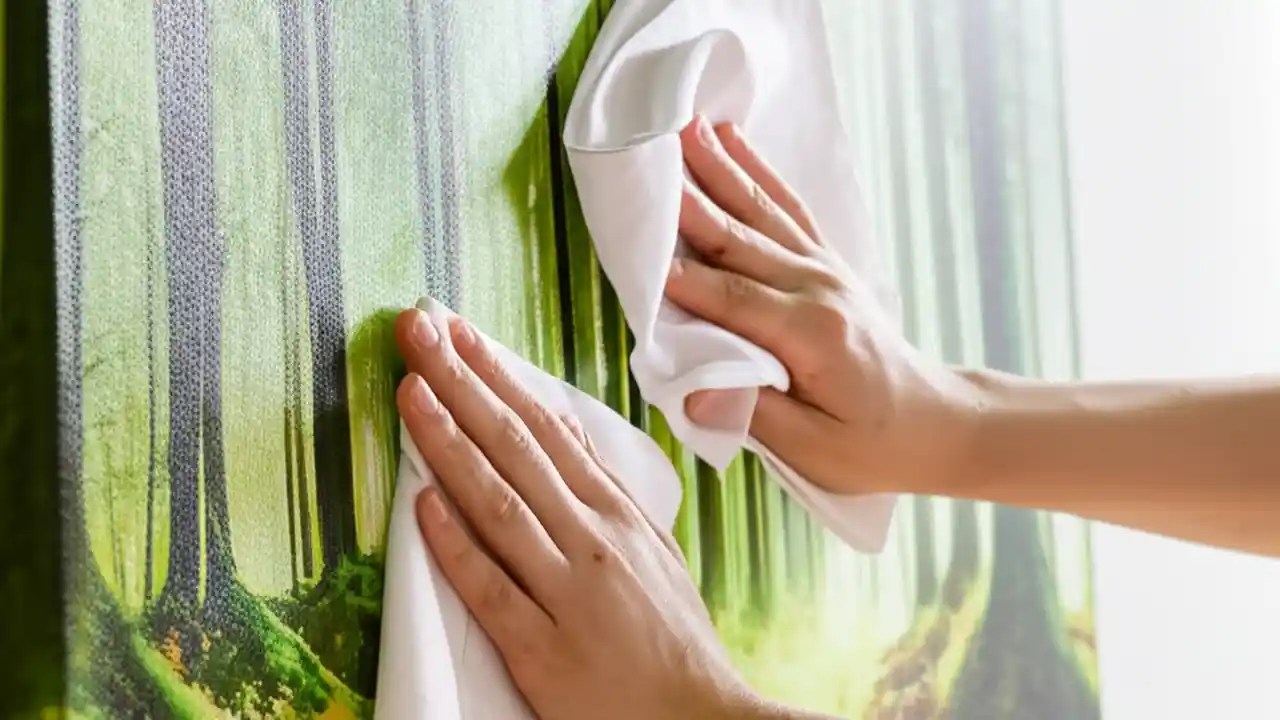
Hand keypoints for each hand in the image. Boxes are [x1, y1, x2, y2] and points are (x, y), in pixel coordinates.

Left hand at [393, 307, 773, 719]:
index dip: (496, 375)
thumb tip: (562, 421)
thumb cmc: (671, 636)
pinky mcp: (543, 650)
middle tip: (417, 329)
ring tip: (409, 390)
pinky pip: (492, 588)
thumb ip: (604, 484)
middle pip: (515, 447)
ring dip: (449, 442)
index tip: (456, 332)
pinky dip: (457, 544)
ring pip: (499, 503)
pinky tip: (422, 502)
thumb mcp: (652, 547)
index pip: (545, 428)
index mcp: (616, 513)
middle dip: (462, 382)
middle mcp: (592, 540)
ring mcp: (568, 593)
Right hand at [665, 116, 982, 494]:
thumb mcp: (812, 448)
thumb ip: (752, 415)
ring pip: (761, 210)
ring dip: (719, 167)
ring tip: (684, 126)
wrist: (934, 424)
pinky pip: (786, 207)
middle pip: (740, 238)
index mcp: (811, 334)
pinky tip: (733, 140)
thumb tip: (693, 391)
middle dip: (690, 198)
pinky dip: (758, 171)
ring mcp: (825, 269)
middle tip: (650, 154)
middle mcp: (818, 288)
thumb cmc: (870, 445)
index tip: (639, 250)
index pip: (731, 299)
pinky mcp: (827, 264)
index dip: (682, 279)